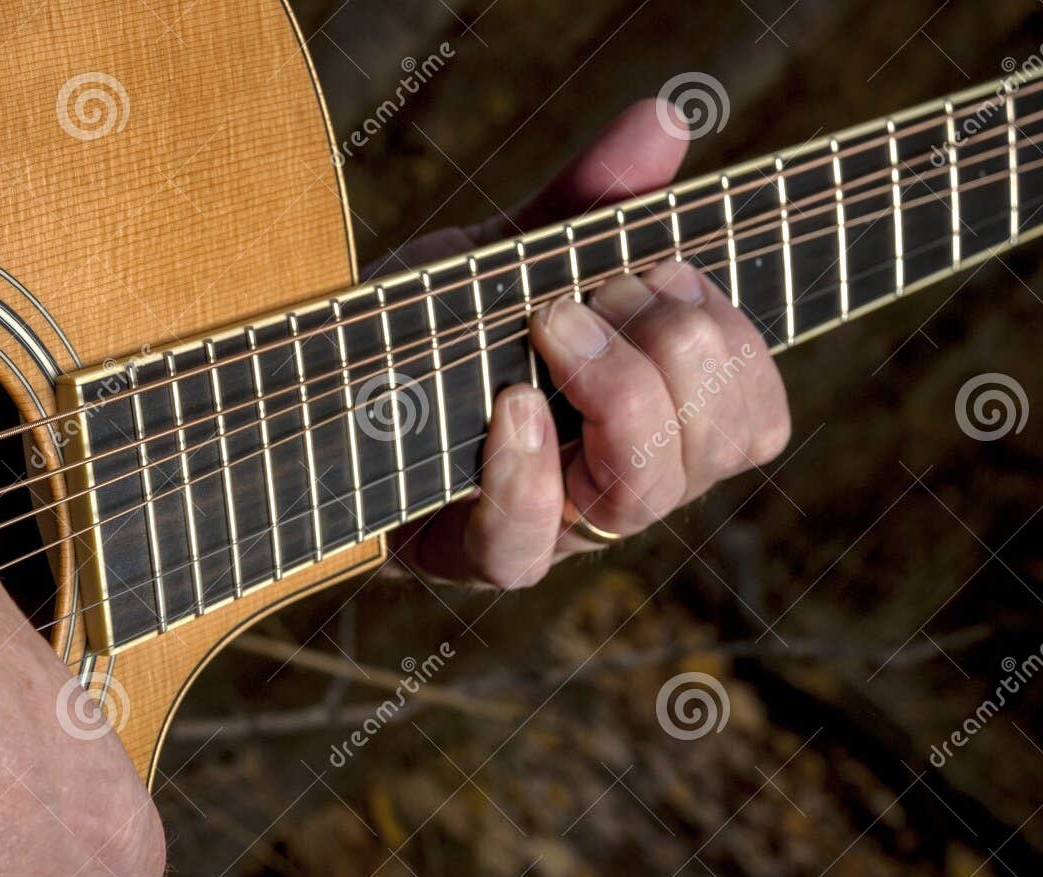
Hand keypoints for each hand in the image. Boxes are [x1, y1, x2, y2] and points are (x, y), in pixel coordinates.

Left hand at [392, 99, 791, 586]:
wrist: (326, 394)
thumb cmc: (436, 332)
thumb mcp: (511, 259)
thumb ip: (589, 203)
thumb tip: (667, 116)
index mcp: (656, 425)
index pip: (754, 415)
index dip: (728, 341)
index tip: (656, 268)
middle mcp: (620, 487)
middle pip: (719, 446)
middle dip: (675, 346)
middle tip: (589, 292)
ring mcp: (551, 530)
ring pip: (646, 495)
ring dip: (617, 393)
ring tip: (550, 326)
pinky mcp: (468, 554)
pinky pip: (525, 544)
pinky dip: (525, 470)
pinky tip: (510, 405)